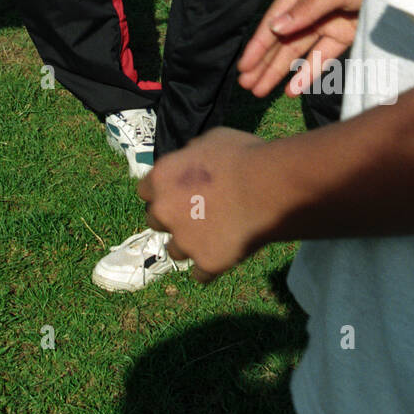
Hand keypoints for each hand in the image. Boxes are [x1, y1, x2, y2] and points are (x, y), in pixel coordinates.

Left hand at [138, 129, 266, 281]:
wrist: (268, 188)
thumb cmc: (242, 156)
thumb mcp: (212, 139)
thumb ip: (192, 152)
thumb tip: (191, 155)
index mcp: (162, 178)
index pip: (145, 190)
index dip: (162, 192)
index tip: (178, 192)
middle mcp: (165, 210)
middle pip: (155, 221)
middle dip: (172, 218)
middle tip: (195, 214)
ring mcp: (184, 240)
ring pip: (175, 250)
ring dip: (189, 245)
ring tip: (212, 237)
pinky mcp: (206, 263)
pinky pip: (201, 274)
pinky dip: (210, 267)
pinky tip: (224, 256)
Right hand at [237, 0, 370, 97]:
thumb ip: (307, 9)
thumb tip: (274, 28)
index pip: (276, 18)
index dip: (259, 44)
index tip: (244, 66)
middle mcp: (310, 3)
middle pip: (283, 37)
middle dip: (264, 62)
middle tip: (246, 85)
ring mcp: (326, 21)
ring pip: (297, 50)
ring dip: (278, 71)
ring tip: (260, 91)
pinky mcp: (342, 35)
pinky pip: (320, 57)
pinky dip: (306, 73)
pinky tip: (290, 89)